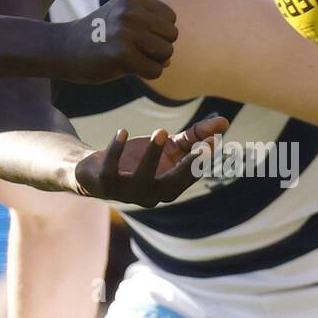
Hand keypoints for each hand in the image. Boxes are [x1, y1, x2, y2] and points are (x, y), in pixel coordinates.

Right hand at [56, 0, 177, 83]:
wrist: (63, 49)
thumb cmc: (96, 37)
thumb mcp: (121, 21)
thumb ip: (149, 32)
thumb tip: (169, 60)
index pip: (170, 18)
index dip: (158, 33)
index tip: (138, 38)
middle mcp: (130, 11)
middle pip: (172, 35)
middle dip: (159, 47)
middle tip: (135, 51)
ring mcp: (126, 32)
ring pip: (167, 52)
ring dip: (154, 61)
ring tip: (131, 58)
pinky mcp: (123, 54)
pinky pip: (155, 70)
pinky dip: (146, 74)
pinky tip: (127, 69)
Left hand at [74, 116, 228, 206]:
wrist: (92, 169)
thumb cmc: (136, 159)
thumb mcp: (166, 146)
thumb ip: (194, 136)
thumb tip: (225, 122)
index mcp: (167, 188)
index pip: (187, 178)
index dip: (200, 164)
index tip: (212, 143)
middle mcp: (148, 195)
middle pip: (171, 186)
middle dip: (186, 168)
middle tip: (200, 146)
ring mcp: (125, 192)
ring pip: (142, 179)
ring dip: (152, 155)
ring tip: (161, 130)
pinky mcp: (103, 183)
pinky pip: (111, 170)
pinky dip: (116, 151)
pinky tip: (123, 131)